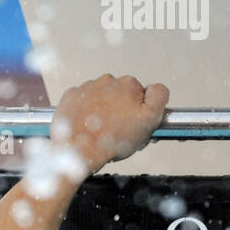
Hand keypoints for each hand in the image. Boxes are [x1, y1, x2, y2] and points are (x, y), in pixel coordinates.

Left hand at [51, 74, 168, 172]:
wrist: (79, 148)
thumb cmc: (113, 138)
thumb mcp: (149, 119)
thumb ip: (158, 98)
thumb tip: (157, 88)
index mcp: (128, 84)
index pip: (139, 95)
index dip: (138, 110)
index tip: (133, 122)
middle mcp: (107, 81)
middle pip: (119, 94)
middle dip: (119, 108)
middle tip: (116, 129)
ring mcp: (86, 87)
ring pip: (99, 97)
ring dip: (101, 109)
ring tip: (99, 129)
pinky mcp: (70, 97)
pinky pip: (81, 101)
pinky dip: (83, 110)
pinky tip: (85, 124)